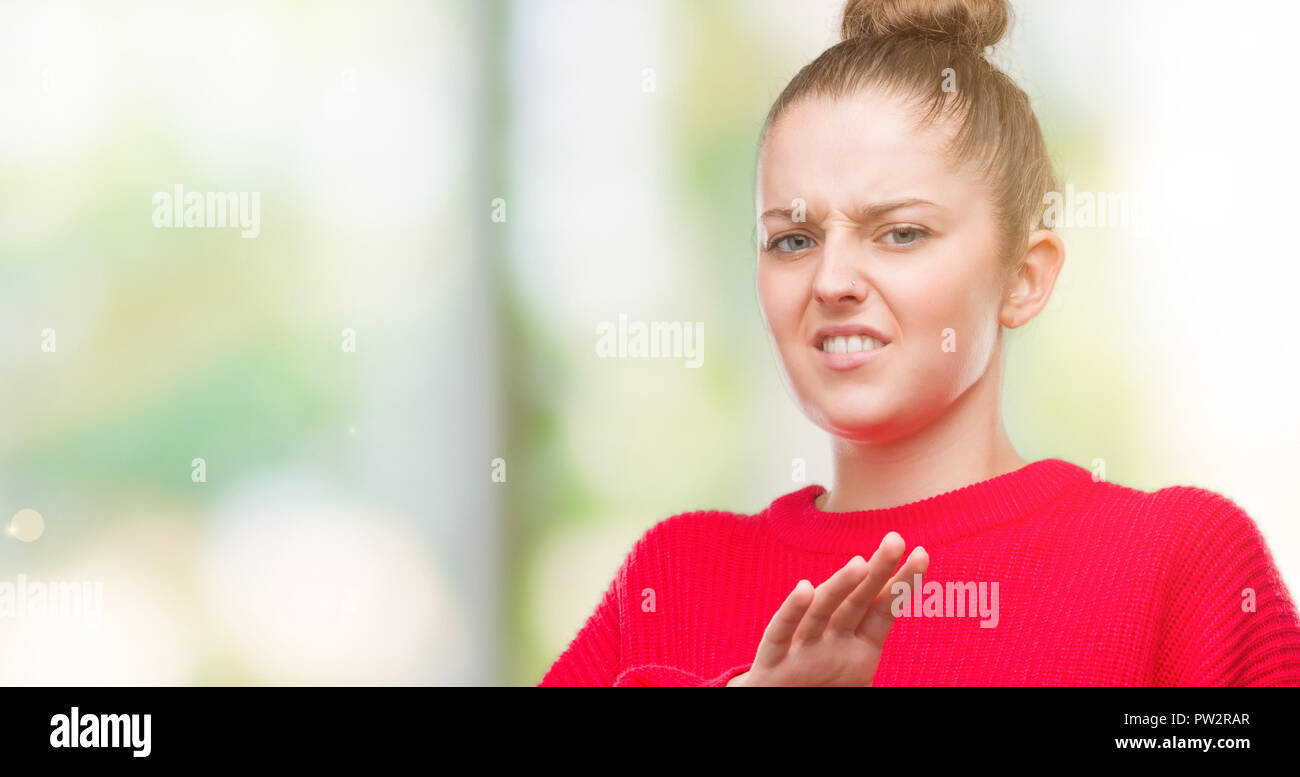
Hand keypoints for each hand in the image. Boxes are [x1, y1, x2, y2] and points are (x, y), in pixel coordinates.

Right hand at [727, 532, 926, 686]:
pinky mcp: (772, 660)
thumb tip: (925, 666)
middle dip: (878, 571)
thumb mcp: (860, 683)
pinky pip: (781, 633)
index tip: (921, 553)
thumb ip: (877, 659)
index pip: (883, 610)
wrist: (777, 709)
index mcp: (857, 647)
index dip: (902, 584)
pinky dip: (791, 612)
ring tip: (861, 563)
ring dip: (839, 587)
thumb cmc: (821, 693)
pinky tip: (804, 589)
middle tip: (895, 540)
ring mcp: (801, 648)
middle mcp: (830, 640)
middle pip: (858, 602)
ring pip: (822, 611)